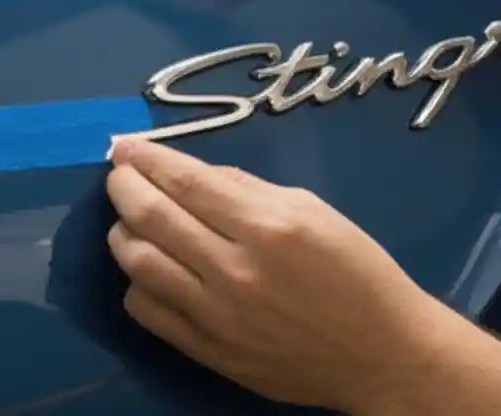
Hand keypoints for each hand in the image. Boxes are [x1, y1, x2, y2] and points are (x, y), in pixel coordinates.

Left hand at [104, 138, 454, 411]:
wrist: (381, 354)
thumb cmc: (358, 273)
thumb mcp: (314, 211)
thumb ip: (250, 190)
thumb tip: (196, 177)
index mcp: (268, 226)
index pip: (187, 182)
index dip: (148, 159)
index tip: (126, 147)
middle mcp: (234, 270)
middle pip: (151, 217)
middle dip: (124, 186)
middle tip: (119, 174)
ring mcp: (216, 315)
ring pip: (138, 263)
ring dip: (122, 231)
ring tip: (129, 218)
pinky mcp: (207, 351)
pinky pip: (146, 310)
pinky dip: (136, 282)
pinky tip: (150, 268)